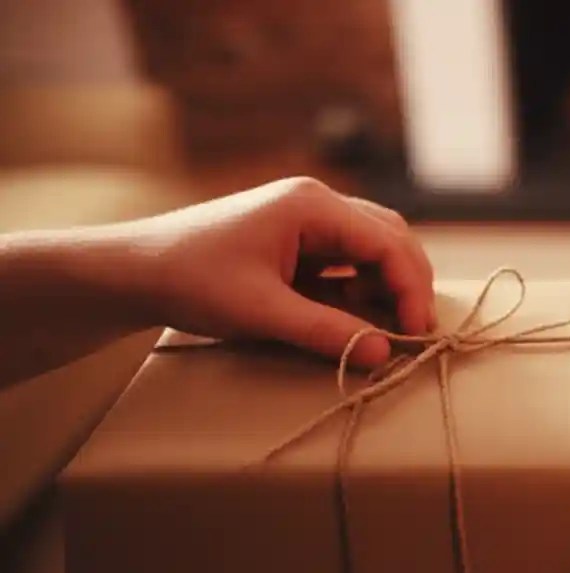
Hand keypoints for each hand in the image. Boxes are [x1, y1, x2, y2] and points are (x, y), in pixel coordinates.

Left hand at [128, 177, 432, 366]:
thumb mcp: (261, 312)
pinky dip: (361, 290)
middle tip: (414, 332)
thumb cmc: (191, 281)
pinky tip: (355, 318)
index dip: (410, 288)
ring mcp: (307, 220)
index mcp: (311, 205)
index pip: (386, 241)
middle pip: (390, 237)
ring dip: (386, 287)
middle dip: (408, 284)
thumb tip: (383, 354)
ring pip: (373, 249)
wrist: (134, 272)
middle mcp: (316, 204)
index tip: (417, 332)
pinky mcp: (298, 242)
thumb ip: (326, 331)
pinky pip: (348, 262)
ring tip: (387, 328)